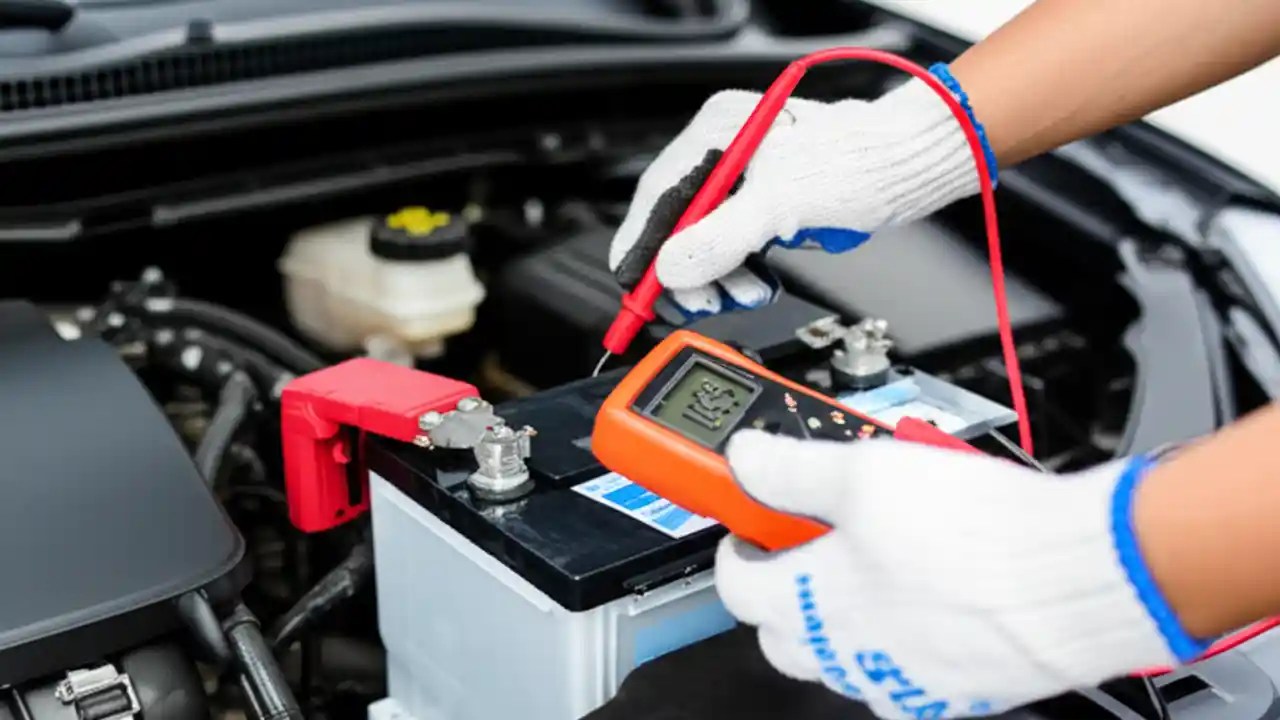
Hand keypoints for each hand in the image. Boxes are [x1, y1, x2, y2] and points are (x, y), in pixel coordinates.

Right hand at [608, 79, 982, 315]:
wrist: (910, 166)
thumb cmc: (860, 162)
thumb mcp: (781, 202)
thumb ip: (720, 238)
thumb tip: (672, 268)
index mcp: (718, 134)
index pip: (658, 196)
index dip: (642, 246)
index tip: (634, 286)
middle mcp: (725, 152)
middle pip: (678, 223)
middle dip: (688, 270)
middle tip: (699, 302)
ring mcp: (745, 179)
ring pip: (706, 241)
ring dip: (719, 277)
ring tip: (744, 294)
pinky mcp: (766, 203)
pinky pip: (734, 246)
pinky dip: (740, 272)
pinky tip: (757, 284)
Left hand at [715, 431, 1207, 718]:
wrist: (1079, 576)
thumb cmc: (976, 533)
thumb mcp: (864, 470)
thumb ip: (791, 467)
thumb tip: (745, 458)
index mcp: (808, 604)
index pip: (735, 585)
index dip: (737, 545)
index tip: (750, 521)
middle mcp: (846, 656)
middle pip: (782, 630)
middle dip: (783, 586)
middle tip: (810, 538)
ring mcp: (898, 682)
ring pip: (843, 656)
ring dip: (842, 615)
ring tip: (878, 561)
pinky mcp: (953, 696)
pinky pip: (903, 673)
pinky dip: (900, 640)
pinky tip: (928, 599)